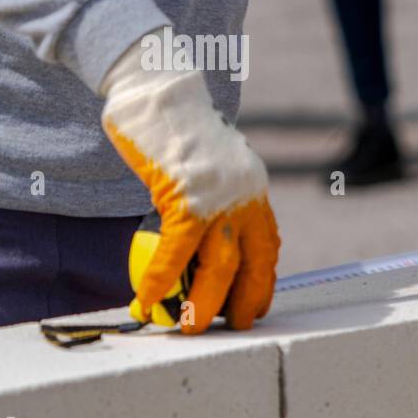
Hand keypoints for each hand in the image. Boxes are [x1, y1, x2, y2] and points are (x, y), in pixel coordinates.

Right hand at [100, 33, 279, 333]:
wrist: (158, 92)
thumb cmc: (176, 130)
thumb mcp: (210, 167)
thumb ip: (215, 200)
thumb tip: (202, 239)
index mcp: (254, 189)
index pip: (268, 245)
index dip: (263, 279)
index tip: (257, 304)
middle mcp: (245, 195)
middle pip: (252, 260)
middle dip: (244, 299)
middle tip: (233, 326)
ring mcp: (218, 197)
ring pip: (219, 264)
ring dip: (204, 300)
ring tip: (189, 325)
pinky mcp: (185, 197)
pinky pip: (176, 251)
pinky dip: (162, 277)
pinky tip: (149, 296)